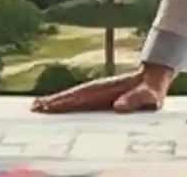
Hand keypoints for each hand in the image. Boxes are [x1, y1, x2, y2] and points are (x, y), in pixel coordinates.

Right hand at [31, 64, 172, 113]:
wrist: (153, 77)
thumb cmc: (151, 90)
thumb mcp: (148, 96)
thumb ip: (135, 100)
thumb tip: (118, 106)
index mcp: (105, 90)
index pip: (80, 98)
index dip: (64, 102)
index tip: (48, 106)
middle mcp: (97, 89)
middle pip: (70, 96)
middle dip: (52, 102)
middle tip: (33, 108)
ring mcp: (96, 91)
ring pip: (71, 97)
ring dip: (54, 102)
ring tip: (36, 107)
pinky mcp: (97, 96)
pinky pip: (77, 100)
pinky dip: (63, 103)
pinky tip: (53, 107)